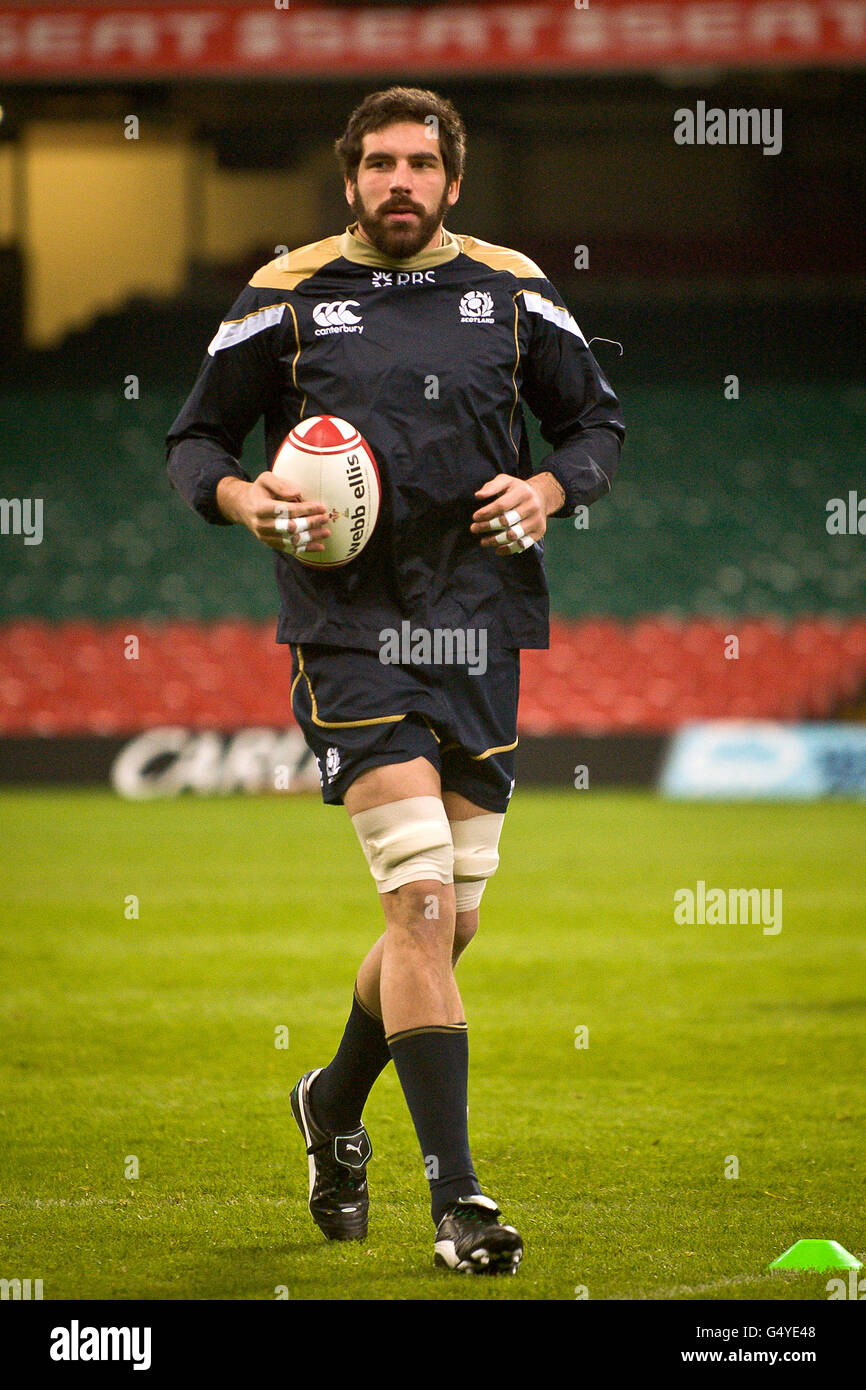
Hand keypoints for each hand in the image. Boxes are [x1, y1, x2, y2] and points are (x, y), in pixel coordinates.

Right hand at [216, 472, 330, 554]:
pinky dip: (306, 549)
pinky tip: (320, 547)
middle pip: (290, 527)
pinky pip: (290, 549)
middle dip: (310, 523)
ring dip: (311, 538)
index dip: (305, 509)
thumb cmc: (259, 491)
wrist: (244, 507)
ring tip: (326, 533)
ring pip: (291, 540)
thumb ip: (280, 484)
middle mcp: (262, 525)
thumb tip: (297, 493)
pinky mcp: (270, 543)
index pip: (286, 510)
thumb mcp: (265, 479)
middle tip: (325, 518)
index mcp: (260, 508)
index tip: (320, 507)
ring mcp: (265, 536)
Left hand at [470, 471, 564, 555]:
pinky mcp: (539, 532)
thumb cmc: (517, 490)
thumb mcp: (505, 481)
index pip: (501, 505)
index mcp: (523, 492)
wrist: (541, 496)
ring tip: (483, 541)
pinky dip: (508, 549)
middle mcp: (532, 506)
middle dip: (487, 526)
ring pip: (513, 535)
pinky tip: (497, 549)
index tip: (475, 518)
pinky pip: (523, 545)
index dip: (486, 513)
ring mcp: (537, 520)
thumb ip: (491, 486)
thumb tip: (478, 496)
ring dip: (495, 541)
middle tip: (474, 529)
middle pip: (506, 521)